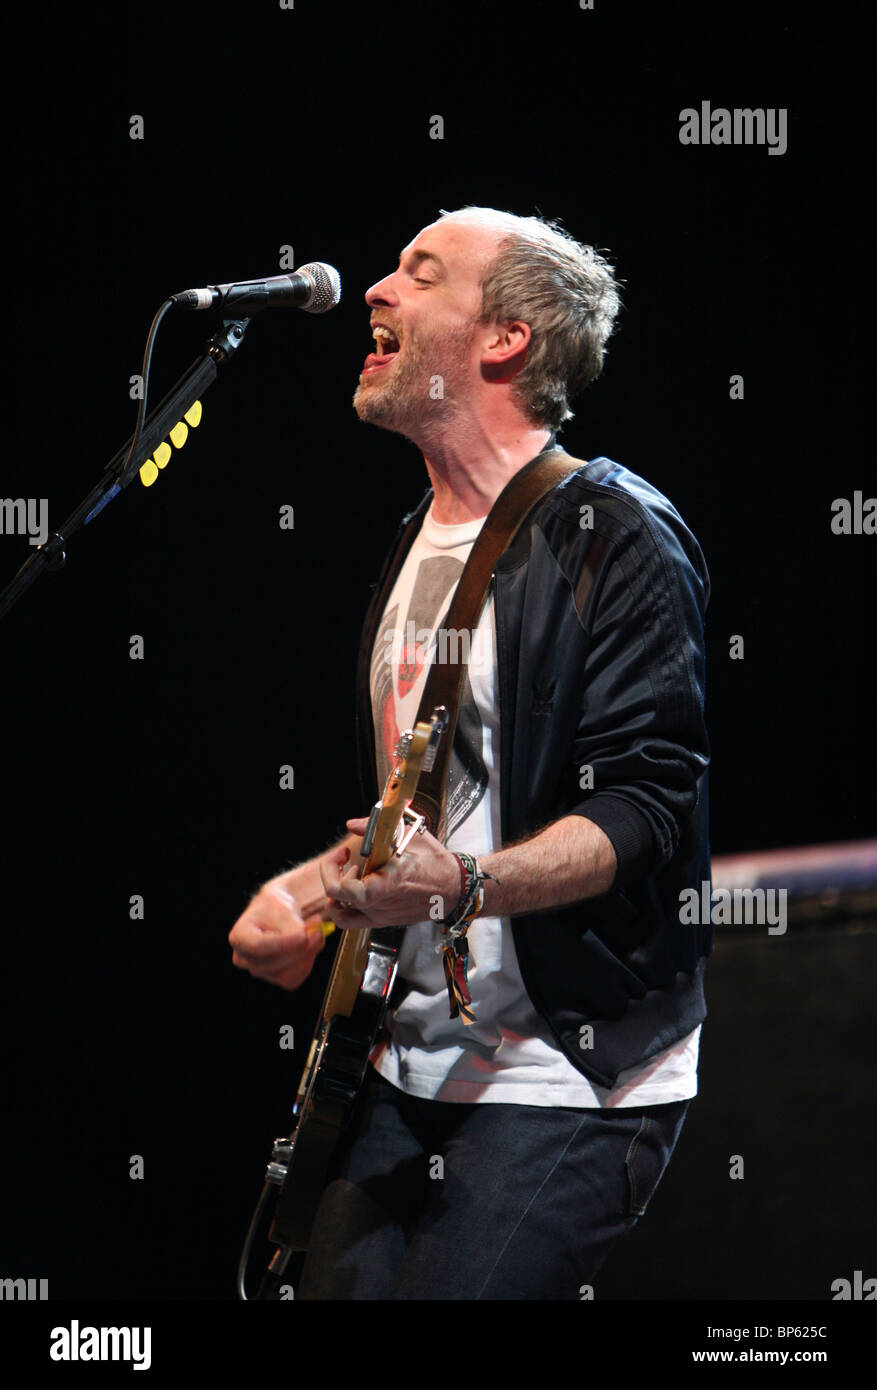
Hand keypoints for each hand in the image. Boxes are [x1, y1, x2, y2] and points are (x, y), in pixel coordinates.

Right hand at [229, 872, 326, 990]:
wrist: (280, 913)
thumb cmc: (276, 907)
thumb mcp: (280, 905)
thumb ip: (290, 924)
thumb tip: (303, 938)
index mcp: (239, 936)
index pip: (258, 947)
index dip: (282, 944)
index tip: (303, 935)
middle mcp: (243, 958)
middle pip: (272, 964)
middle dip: (300, 948)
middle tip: (318, 926)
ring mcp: (259, 971)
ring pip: (285, 974)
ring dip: (307, 954)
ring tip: (316, 931)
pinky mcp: (276, 978)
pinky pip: (295, 978)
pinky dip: (308, 962)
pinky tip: (311, 944)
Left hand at [320, 816, 459, 929]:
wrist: (454, 887)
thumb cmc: (435, 863)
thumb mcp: (407, 835)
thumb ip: (375, 828)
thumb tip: (353, 824)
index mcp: (385, 884)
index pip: (342, 889)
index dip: (332, 869)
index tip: (342, 854)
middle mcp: (379, 904)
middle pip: (336, 898)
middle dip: (335, 873)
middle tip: (345, 860)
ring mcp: (380, 915)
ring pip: (340, 912)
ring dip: (337, 893)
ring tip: (350, 877)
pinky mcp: (382, 920)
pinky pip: (352, 921)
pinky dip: (344, 908)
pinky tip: (352, 892)